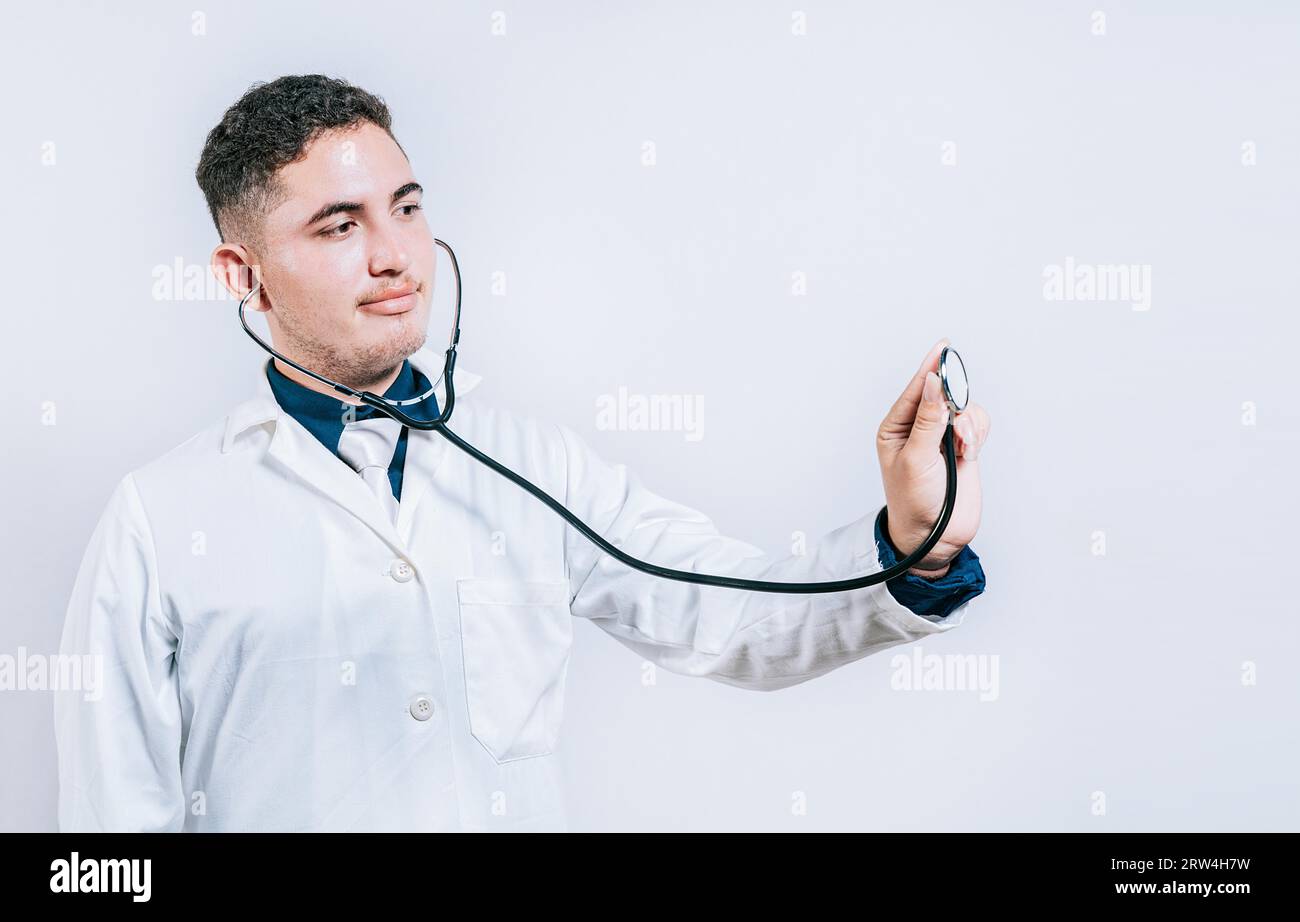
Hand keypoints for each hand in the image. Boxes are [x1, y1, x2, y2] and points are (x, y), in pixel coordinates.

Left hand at [875, 338, 989, 573]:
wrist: (935, 535)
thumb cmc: (914, 501)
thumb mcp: (916, 459)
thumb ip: (927, 420)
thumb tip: (932, 382)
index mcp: (896, 428)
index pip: (915, 390)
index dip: (930, 368)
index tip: (943, 348)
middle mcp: (918, 428)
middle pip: (944, 394)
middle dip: (955, 405)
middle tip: (958, 424)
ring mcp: (941, 436)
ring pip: (965, 408)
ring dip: (968, 425)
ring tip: (961, 449)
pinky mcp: (962, 447)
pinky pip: (977, 424)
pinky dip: (977, 434)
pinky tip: (968, 453)